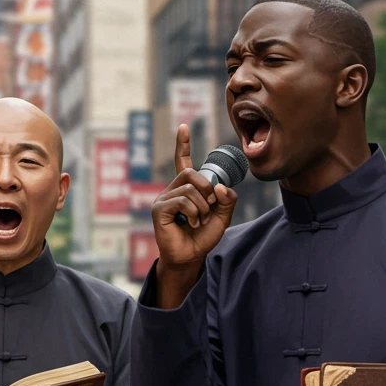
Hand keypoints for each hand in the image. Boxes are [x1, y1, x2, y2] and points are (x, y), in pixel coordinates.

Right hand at [151, 124, 237, 297]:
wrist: (190, 257)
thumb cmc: (202, 237)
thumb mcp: (222, 217)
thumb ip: (227, 200)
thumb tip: (219, 187)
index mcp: (185, 188)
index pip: (183, 161)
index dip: (183, 145)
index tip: (183, 127)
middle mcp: (172, 190)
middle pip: (190, 173)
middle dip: (206, 189)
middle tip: (209, 207)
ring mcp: (163, 199)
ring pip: (189, 189)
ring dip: (202, 207)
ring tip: (199, 221)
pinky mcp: (159, 210)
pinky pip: (181, 201)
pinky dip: (193, 213)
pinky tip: (190, 224)